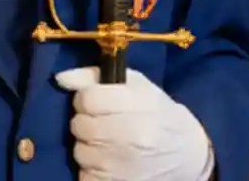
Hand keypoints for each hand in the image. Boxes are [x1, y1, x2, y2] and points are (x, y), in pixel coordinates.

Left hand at [55, 66, 213, 180]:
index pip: (87, 98)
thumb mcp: (138, 88)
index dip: (88, 98)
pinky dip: (92, 170)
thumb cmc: (159, 116)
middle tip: (104, 125)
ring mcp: (122, 166)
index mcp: (138, 106)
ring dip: (89, 147)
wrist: (187, 157)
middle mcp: (130, 137)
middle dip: (87, 122)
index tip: (98, 103)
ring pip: (79, 151)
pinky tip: (110, 163)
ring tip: (110, 145)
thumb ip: (97, 77)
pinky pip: (84, 175)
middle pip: (79, 124)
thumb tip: (61, 78)